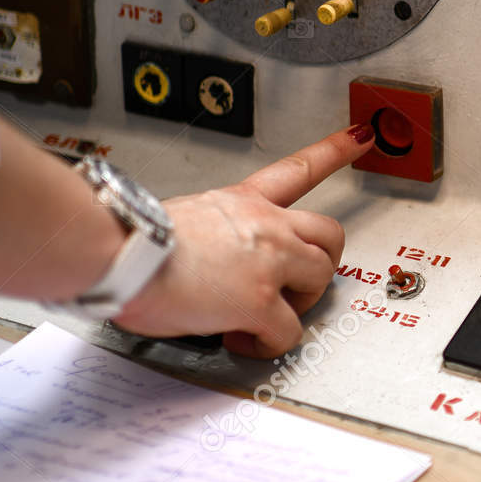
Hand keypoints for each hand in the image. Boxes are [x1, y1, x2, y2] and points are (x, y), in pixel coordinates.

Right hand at [111, 125, 374, 357]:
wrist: (119, 254)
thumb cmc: (131, 240)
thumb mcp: (179, 216)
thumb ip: (209, 232)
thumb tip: (202, 258)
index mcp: (242, 201)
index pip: (299, 169)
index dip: (335, 150)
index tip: (361, 137)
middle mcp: (264, 224)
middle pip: (330, 235)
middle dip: (321, 263)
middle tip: (295, 286)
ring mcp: (267, 262)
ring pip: (320, 279)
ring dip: (298, 304)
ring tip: (262, 316)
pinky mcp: (259, 301)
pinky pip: (288, 331)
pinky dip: (268, 344)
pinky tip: (241, 341)